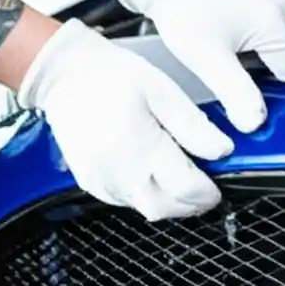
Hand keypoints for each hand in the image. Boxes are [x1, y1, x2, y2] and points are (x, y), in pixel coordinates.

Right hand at [18, 19, 231, 220]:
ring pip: (148, 210)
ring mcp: (101, 181)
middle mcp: (117, 172)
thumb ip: (193, 125)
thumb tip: (222, 151)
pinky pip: (128, 202)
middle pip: (167, 208)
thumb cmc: (111, 77)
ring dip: (171, 202)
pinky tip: (154, 176)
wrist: (62, 75)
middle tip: (206, 189)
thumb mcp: (161, 90)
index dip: (208, 191)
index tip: (218, 184)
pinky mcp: (91, 184)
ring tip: (182, 180)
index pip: (185, 188)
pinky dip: (148, 196)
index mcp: (138, 147)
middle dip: (192, 203)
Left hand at [117, 0, 284, 132]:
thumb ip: (236, 92)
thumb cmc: (182, 8)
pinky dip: (277, 37)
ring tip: (253, 60)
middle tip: (259, 77)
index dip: (281, 87)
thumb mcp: (205, 58)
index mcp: (276, 22)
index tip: (254, 91)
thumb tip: (255, 124)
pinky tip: (249, 44)